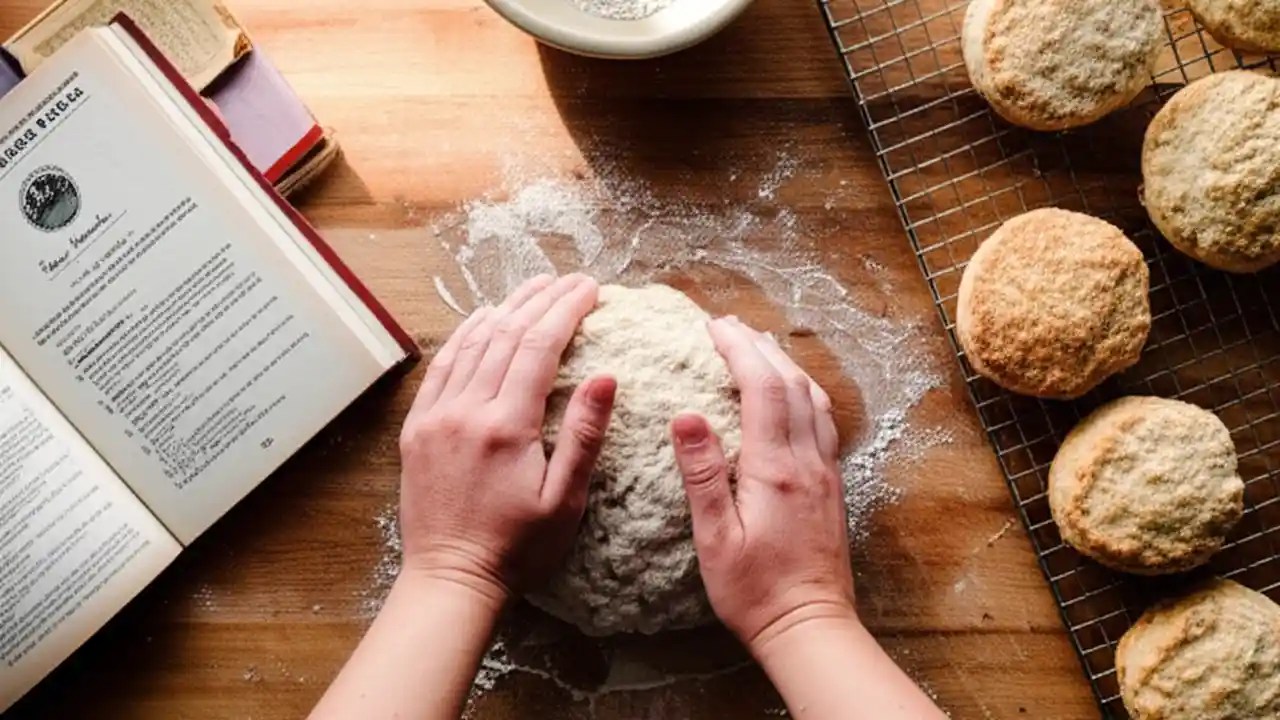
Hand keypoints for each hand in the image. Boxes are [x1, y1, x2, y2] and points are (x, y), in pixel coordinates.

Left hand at [398, 274, 615, 605]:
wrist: (450, 579)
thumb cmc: (517, 548)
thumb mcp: (565, 500)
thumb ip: (585, 435)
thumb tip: (606, 376)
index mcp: (506, 426)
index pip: (539, 346)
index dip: (567, 309)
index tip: (591, 289)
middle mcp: (466, 411)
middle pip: (507, 335)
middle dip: (542, 300)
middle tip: (570, 280)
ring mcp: (436, 416)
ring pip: (473, 343)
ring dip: (506, 309)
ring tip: (535, 287)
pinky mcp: (417, 428)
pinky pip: (442, 367)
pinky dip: (465, 336)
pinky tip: (482, 319)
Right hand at [672, 317, 854, 653]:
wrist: (810, 626)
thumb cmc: (755, 592)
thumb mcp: (714, 539)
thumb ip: (702, 475)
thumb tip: (685, 418)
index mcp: (776, 469)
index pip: (761, 388)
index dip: (739, 349)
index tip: (714, 327)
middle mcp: (807, 462)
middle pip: (790, 383)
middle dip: (759, 346)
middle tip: (729, 326)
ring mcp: (824, 472)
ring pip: (813, 398)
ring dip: (785, 364)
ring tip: (758, 346)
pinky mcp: (830, 486)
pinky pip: (822, 421)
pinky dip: (803, 392)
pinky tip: (791, 394)